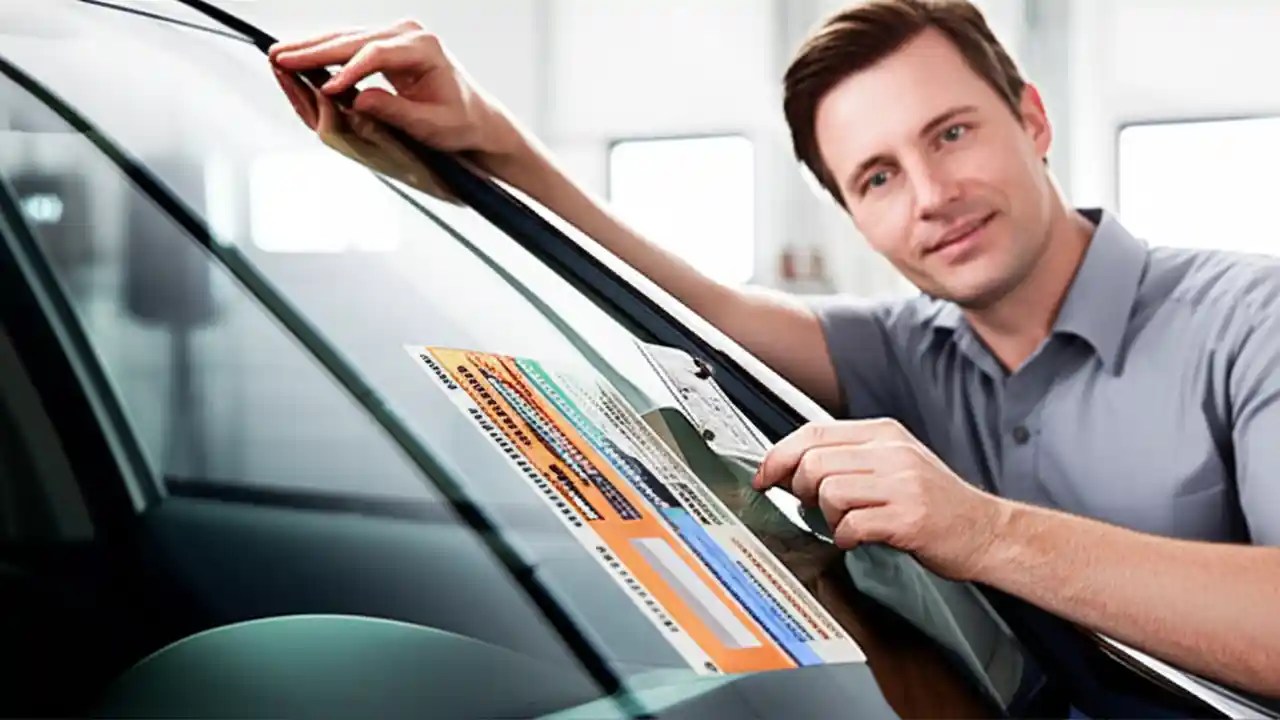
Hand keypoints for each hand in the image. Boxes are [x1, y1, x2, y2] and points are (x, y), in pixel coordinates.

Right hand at [269, 21, 532, 180]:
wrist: (475, 117)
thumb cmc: (459, 123)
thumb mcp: (432, 125)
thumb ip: (397, 112)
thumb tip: (359, 101)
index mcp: (423, 48)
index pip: (376, 54)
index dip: (347, 71)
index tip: (326, 90)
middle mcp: (408, 33)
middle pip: (353, 39)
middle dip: (315, 50)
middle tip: (280, 59)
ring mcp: (396, 34)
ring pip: (346, 37)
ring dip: (311, 47)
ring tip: (279, 55)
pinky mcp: (386, 43)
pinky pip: (349, 45)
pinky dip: (323, 52)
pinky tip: (299, 57)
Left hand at [753, 418, 1008, 580]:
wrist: (987, 531)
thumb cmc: (936, 503)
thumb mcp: (894, 464)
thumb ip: (847, 459)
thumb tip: (787, 467)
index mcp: (884, 433)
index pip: (813, 431)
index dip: (778, 455)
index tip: (764, 476)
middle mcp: (892, 452)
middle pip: (813, 461)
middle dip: (800, 489)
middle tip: (814, 506)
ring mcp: (903, 483)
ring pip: (828, 491)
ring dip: (826, 516)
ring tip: (846, 522)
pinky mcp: (909, 518)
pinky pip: (851, 525)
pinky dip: (845, 537)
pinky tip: (859, 539)